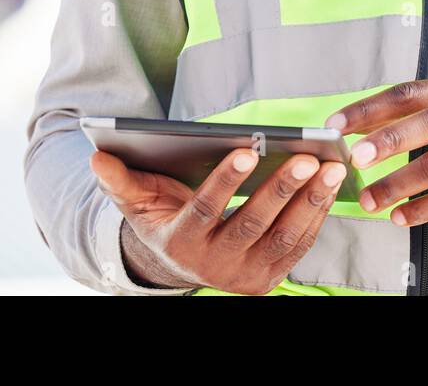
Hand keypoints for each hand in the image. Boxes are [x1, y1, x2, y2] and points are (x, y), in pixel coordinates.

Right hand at [90, 147, 347, 294]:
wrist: (180, 261)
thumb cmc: (161, 216)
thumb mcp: (137, 200)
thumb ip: (119, 179)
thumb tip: (96, 156)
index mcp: (181, 243)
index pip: (205, 210)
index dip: (226, 180)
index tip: (248, 148)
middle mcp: (213, 266)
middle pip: (251, 224)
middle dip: (280, 189)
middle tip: (307, 157)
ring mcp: (245, 276)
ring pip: (283, 237)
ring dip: (310, 202)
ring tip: (331, 167)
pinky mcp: (270, 278)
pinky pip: (299, 247)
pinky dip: (317, 217)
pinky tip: (330, 187)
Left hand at [326, 78, 427, 228]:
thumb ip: (426, 115)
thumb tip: (365, 128)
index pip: (409, 93)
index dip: (371, 108)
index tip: (338, 125)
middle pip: (426, 122)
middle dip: (386, 140)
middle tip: (354, 158)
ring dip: (398, 184)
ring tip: (369, 200)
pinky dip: (424, 209)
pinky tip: (401, 218)